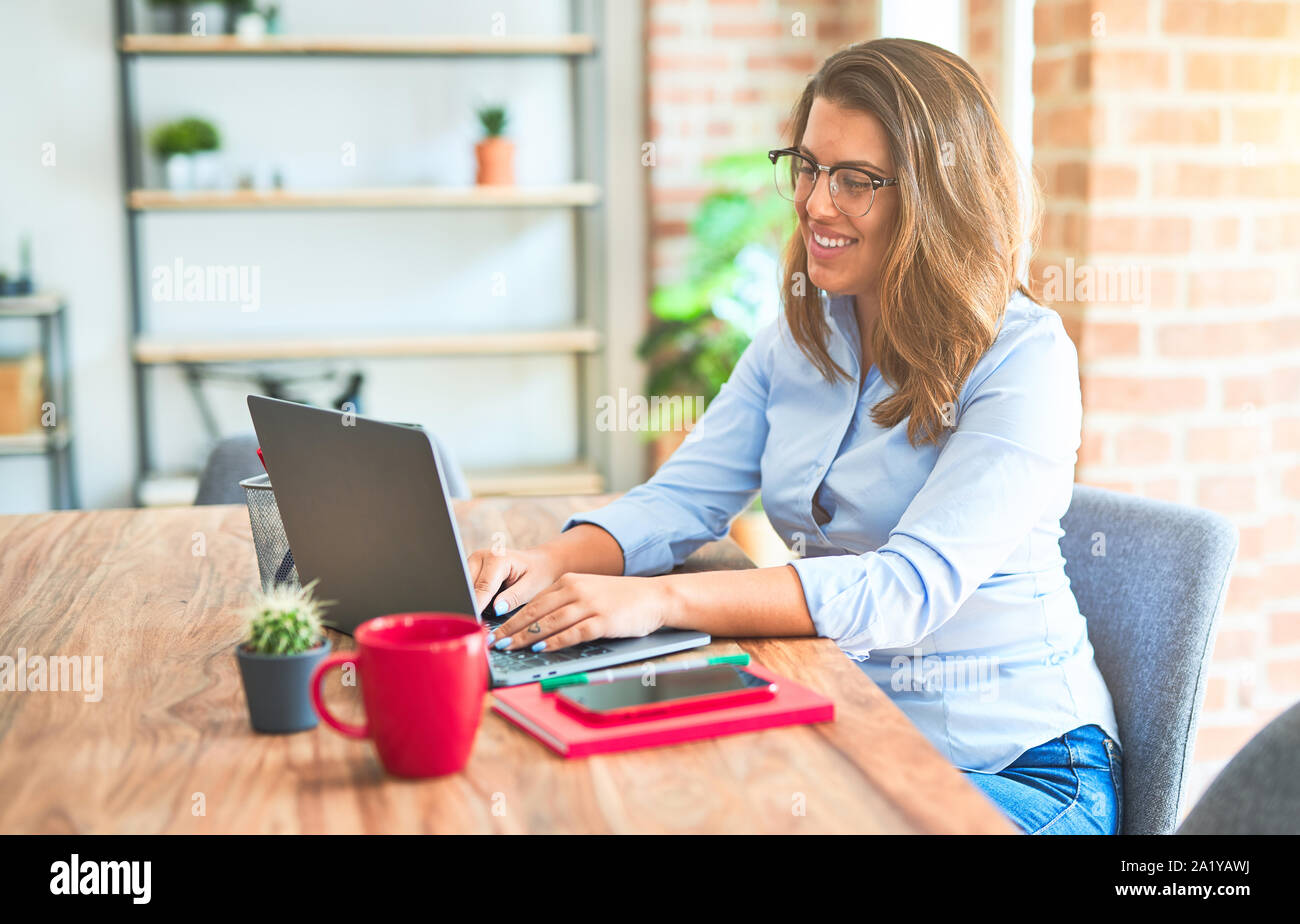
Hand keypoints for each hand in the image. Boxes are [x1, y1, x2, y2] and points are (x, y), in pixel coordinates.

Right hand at [465, 546, 562, 618]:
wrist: (540, 563)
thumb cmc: (538, 573)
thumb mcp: (532, 587)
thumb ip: (514, 598)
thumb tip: (496, 609)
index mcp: (498, 558)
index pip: (483, 587)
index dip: (478, 606)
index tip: (475, 623)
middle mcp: (481, 557)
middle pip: (468, 587)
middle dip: (471, 605)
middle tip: (479, 624)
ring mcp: (474, 561)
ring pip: (463, 588)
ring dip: (470, 601)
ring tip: (481, 616)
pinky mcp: (471, 569)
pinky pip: (466, 587)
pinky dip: (472, 598)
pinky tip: (482, 607)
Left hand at [490, 573, 677, 651]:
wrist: (655, 597)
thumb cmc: (621, 599)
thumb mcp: (589, 592)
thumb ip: (565, 603)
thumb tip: (536, 626)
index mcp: (569, 582)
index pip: (533, 602)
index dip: (512, 617)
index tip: (496, 630)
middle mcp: (576, 590)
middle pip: (536, 612)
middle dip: (512, 628)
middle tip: (494, 641)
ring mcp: (589, 605)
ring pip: (549, 622)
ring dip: (526, 636)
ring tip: (510, 647)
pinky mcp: (602, 621)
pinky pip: (572, 633)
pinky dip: (554, 641)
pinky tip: (541, 648)